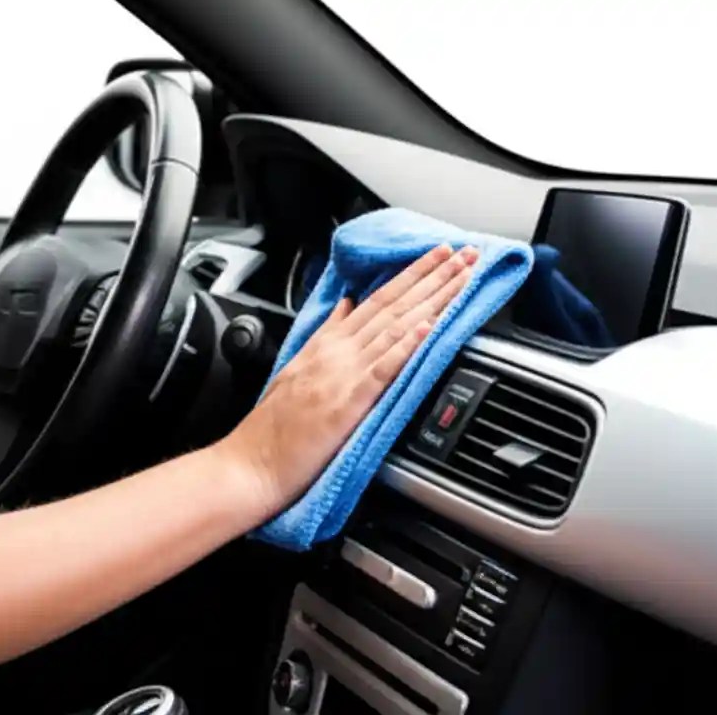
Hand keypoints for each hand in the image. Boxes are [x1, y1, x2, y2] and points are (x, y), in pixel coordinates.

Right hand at [216, 243, 477, 515]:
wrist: (251, 464)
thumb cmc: (275, 428)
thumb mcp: (299, 367)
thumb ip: (326, 334)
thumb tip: (346, 305)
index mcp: (329, 343)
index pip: (379, 298)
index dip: (412, 274)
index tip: (440, 254)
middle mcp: (338, 351)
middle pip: (394, 304)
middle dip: (433, 275)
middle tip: (465, 253)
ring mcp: (344, 373)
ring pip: (396, 326)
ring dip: (431, 299)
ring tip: (458, 277)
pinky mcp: (349, 402)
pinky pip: (383, 368)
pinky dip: (406, 345)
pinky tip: (427, 328)